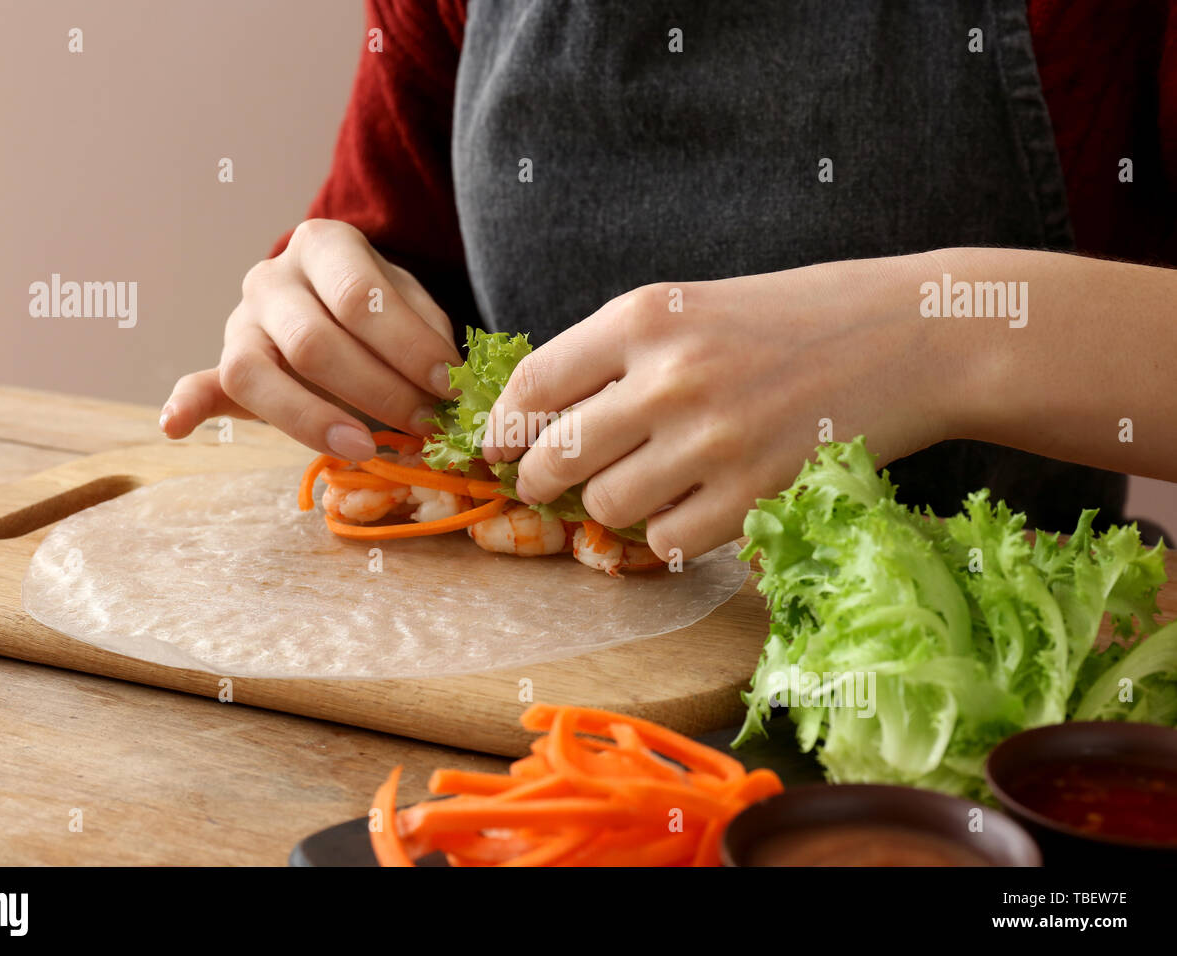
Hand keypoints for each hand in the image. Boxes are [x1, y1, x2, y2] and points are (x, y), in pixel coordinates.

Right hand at [160, 219, 462, 459]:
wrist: (338, 305)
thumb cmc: (381, 310)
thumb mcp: (413, 303)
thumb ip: (425, 334)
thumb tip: (446, 384)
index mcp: (324, 246)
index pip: (360, 297)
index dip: (407, 347)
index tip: (447, 387)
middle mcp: (272, 278)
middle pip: (313, 342)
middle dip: (376, 391)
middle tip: (423, 425)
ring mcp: (241, 323)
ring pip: (256, 372)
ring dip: (312, 419)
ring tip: (363, 449)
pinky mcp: (224, 366)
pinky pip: (199, 384)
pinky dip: (186, 405)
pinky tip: (175, 427)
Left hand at [482, 253, 958, 558]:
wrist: (914, 333)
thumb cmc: (798, 317)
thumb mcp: (696, 306)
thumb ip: (621, 353)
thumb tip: (543, 416)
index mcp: (646, 315)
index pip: (534, 384)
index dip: (502, 426)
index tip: (496, 447)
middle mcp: (669, 376)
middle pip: (554, 456)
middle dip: (535, 481)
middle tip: (540, 487)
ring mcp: (713, 439)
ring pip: (606, 506)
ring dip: (609, 508)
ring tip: (636, 489)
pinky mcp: (757, 493)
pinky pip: (669, 542)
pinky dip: (668, 535)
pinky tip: (690, 508)